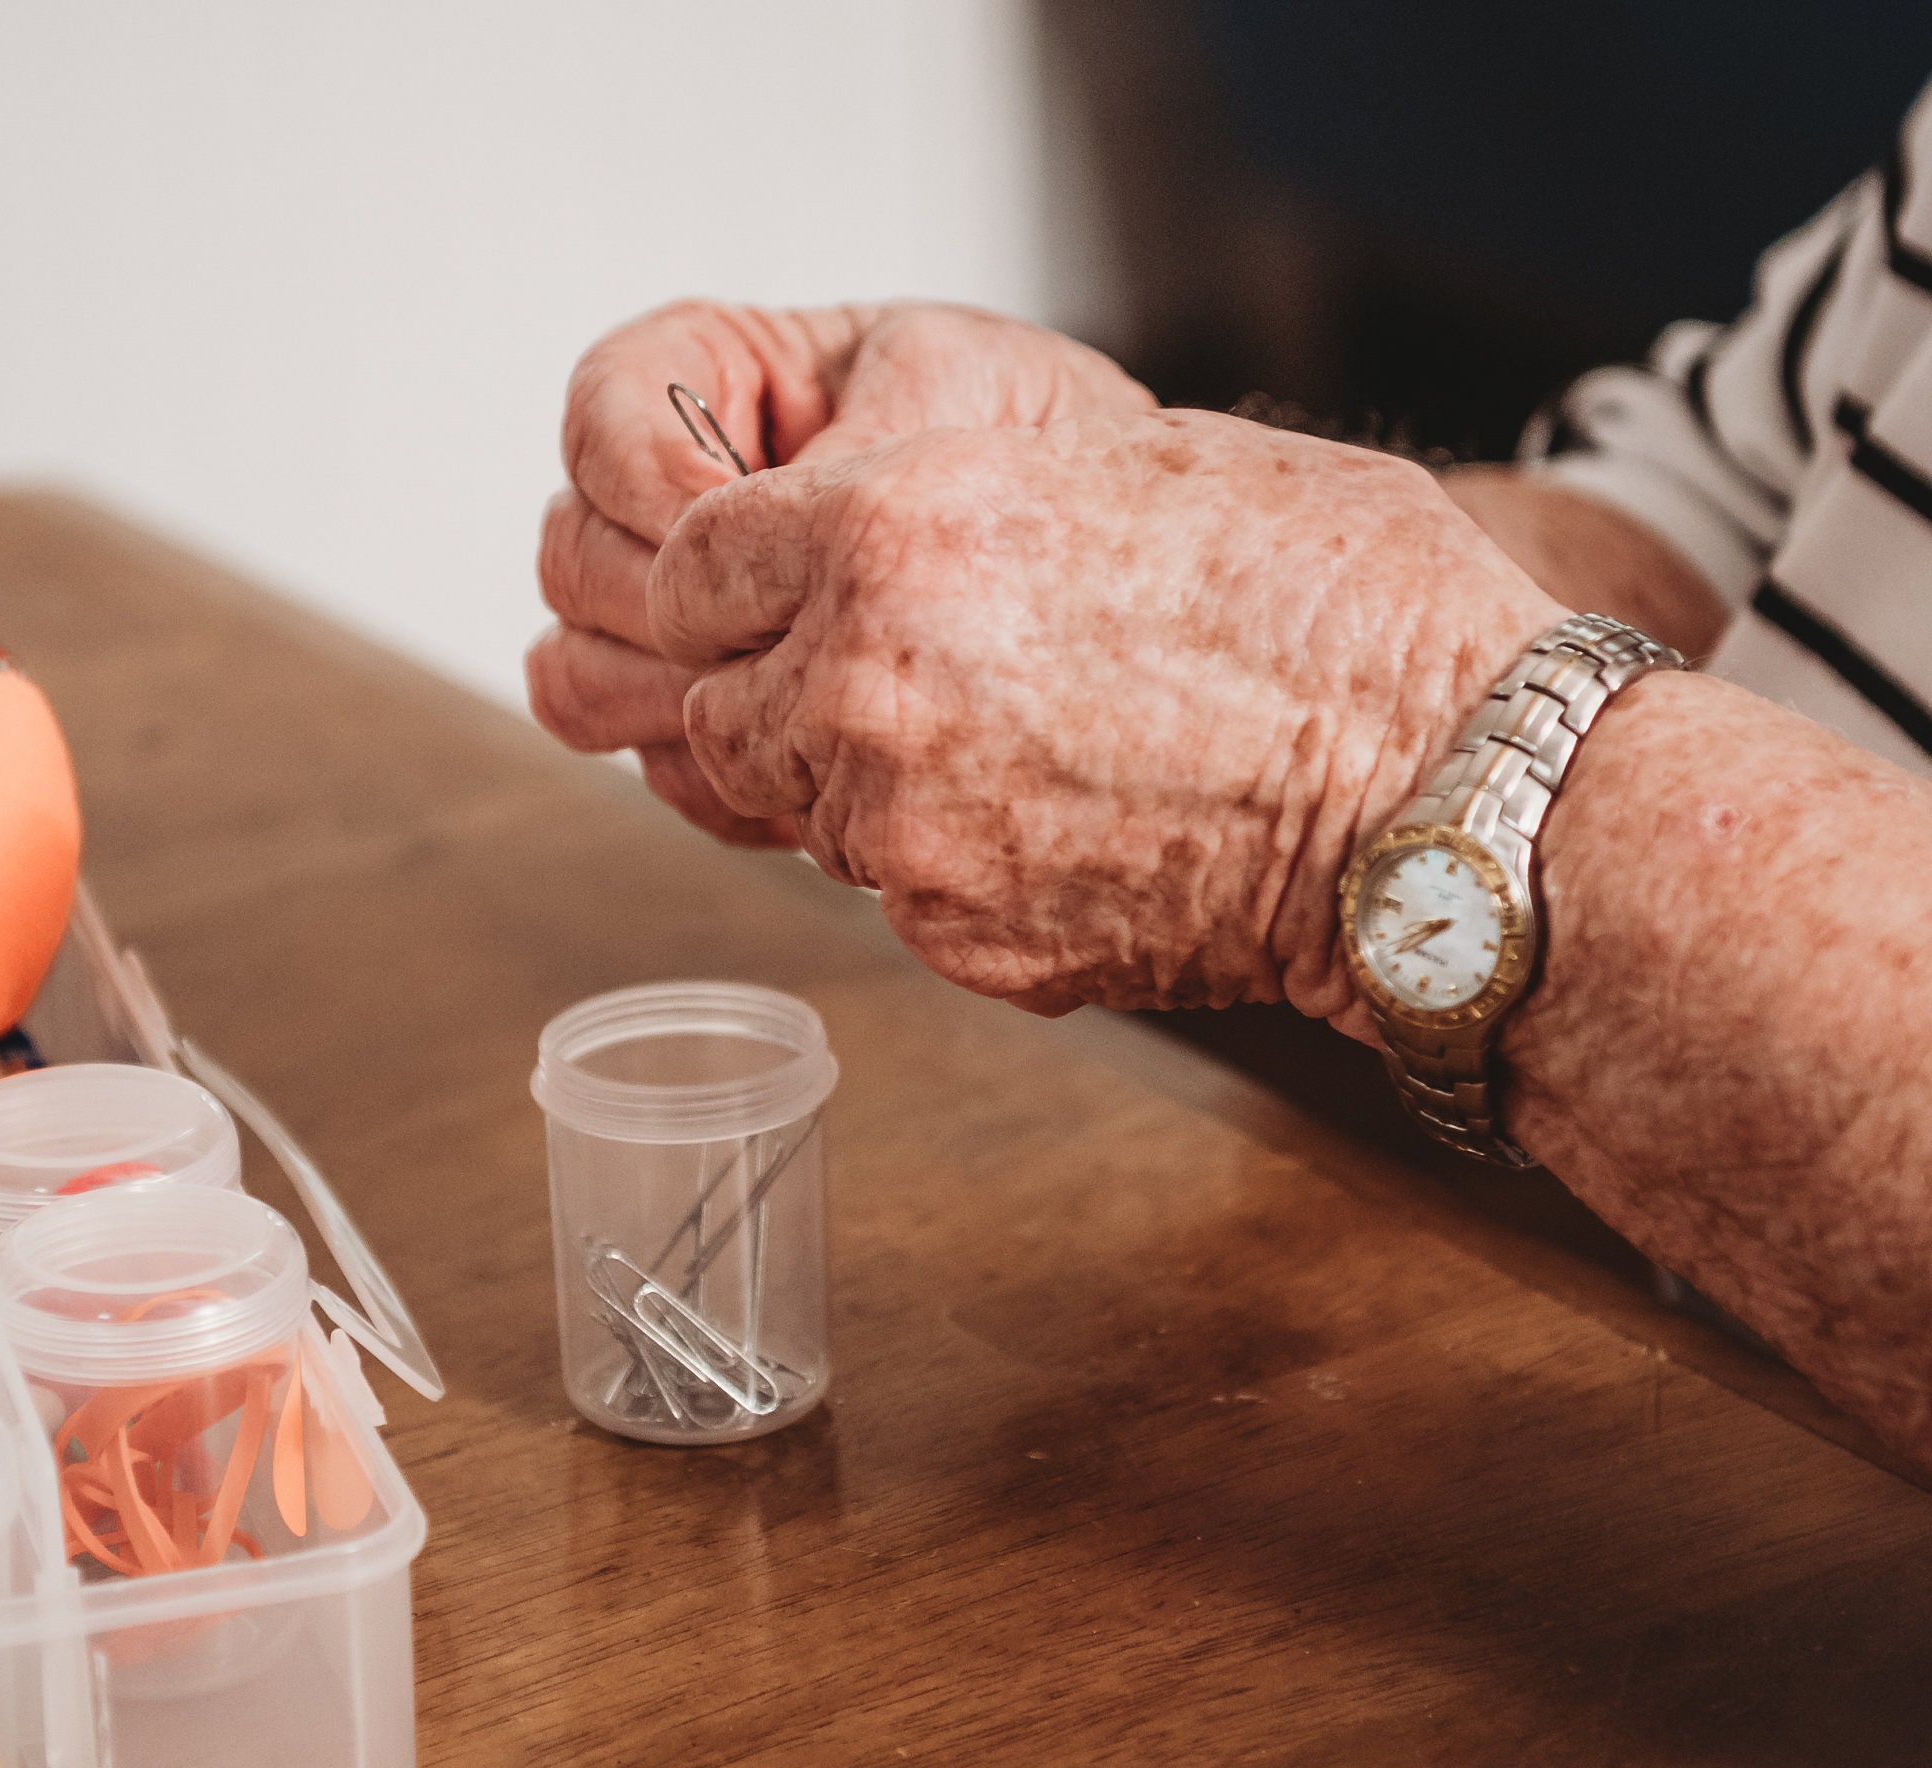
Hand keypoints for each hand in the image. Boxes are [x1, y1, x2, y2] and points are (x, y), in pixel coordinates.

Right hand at [530, 302, 1152, 844]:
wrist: (1100, 561)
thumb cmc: (1025, 429)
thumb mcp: (966, 386)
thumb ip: (856, 443)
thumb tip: (766, 525)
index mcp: (699, 379)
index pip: (600, 418)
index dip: (649, 477)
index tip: (742, 517)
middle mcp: (654, 504)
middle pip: (572, 559)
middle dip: (666, 608)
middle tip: (777, 631)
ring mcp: (662, 622)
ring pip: (576, 677)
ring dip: (672, 703)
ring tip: (792, 705)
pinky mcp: (698, 723)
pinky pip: (651, 766)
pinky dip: (721, 776)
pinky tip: (817, 767)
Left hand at [632, 408, 1565, 1018]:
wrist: (1441, 796)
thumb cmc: (1334, 610)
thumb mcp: (1135, 461)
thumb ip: (963, 490)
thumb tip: (881, 509)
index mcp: (893, 529)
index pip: (696, 563)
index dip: (738, 580)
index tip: (785, 593)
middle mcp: (863, 680)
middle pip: (722, 703)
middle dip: (789, 693)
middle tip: (915, 685)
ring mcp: (900, 825)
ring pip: (807, 808)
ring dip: (875, 785)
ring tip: (1028, 754)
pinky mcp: (954, 935)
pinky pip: (898, 897)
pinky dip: (956, 871)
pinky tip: (1073, 830)